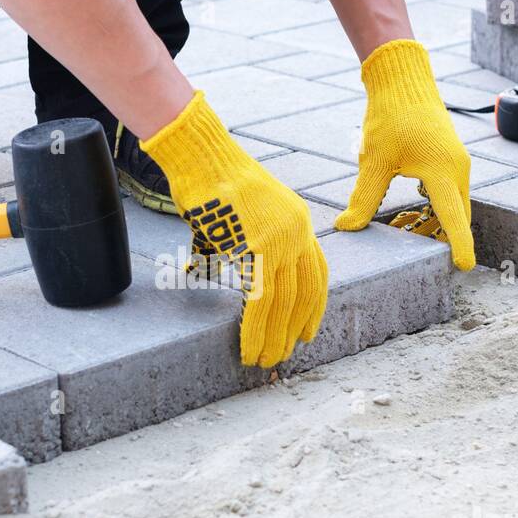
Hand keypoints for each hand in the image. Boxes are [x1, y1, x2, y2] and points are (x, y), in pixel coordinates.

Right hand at [142, 93, 327, 366]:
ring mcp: (280, 239)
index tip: (307, 333)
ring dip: (273, 338)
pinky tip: (249, 346)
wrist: (201, 157)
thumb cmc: (211, 180)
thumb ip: (246, 243)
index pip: (317, 273)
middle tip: (281, 356)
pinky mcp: (257, 247)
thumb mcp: (242, 213)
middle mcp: (298, 231)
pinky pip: (259, 299)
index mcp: (299, 221)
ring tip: (264, 361)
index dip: (313, 307)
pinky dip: (254, 328)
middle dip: (291, 331)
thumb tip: (222, 266)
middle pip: (304, 293)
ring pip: (283, 302)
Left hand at [334, 40, 474, 270]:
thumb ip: (362, 197)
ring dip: (438, 223)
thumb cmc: (390, 117)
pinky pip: (450, 192)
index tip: (465, 267)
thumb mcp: (373, 161)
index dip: (460, 245)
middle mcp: (457, 169)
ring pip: (454, 204)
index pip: (454, 218)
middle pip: (457, 216)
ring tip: (410, 234)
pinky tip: (414, 215)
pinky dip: (437, 207)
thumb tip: (345, 226)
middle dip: (443, 238)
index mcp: (442, 172)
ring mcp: (457, 163)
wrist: (404, 82)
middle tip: (420, 254)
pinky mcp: (451, 158)